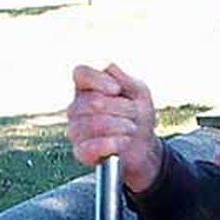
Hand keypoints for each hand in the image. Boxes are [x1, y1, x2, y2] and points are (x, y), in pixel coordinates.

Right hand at [66, 63, 163, 193]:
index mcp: (87, 88)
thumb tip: (108, 68)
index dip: (98, 80)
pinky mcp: (81, 152)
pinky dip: (112, 143)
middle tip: (135, 115)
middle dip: (121, 108)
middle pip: (93, 102)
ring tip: (132, 129)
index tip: (117, 90)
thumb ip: (125, 79)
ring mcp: (76, 130)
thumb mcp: (139, 93)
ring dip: (120, 126)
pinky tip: (124, 142)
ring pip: (92, 124)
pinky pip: (90, 147)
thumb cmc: (138, 117)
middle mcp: (76, 108)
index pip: (80, 73)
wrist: (143, 148)